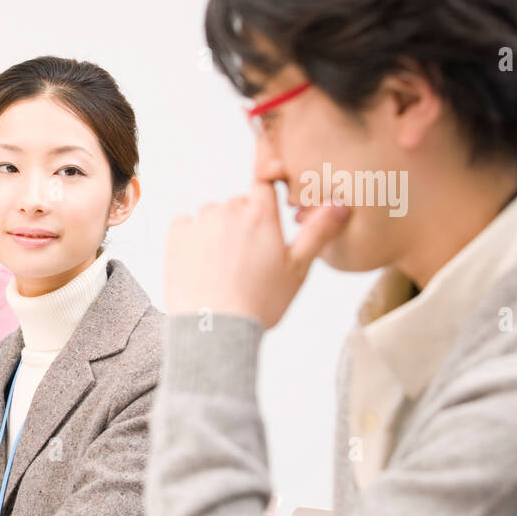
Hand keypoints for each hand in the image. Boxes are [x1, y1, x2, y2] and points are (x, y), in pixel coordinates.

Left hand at [164, 183, 349, 327]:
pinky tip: (202, 265)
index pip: (264, 187)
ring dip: (217, 232)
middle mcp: (228, 209)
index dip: (265, 205)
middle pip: (238, 205)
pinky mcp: (175, 235)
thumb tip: (341, 203)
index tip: (264, 227)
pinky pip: (185, 226)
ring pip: (212, 216)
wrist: (214, 328)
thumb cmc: (259, 302)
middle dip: (243, 225)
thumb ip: (319, 231)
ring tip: (223, 268)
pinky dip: (192, 240)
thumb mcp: (298, 268)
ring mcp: (199, 221)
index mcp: (261, 213)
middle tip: (247, 261)